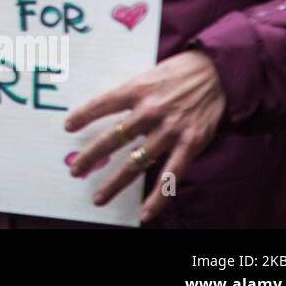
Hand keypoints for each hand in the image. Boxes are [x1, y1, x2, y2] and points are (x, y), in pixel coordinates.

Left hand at [65, 50, 225, 222]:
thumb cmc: (178, 72)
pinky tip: (146, 213)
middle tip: (75, 170)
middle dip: (91, 157)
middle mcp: (150, 111)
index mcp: (136, 89)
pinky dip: (158, 197)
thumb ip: (131, 95)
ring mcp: (169, 130)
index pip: (102, 104)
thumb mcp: (148, 75)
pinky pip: (171, 176)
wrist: (217, 72)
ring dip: (115, 183)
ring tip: (99, 197)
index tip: (68, 127)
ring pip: (136, 162)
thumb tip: (108, 110)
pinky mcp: (190, 144)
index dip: (83, 116)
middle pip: (113, 139)